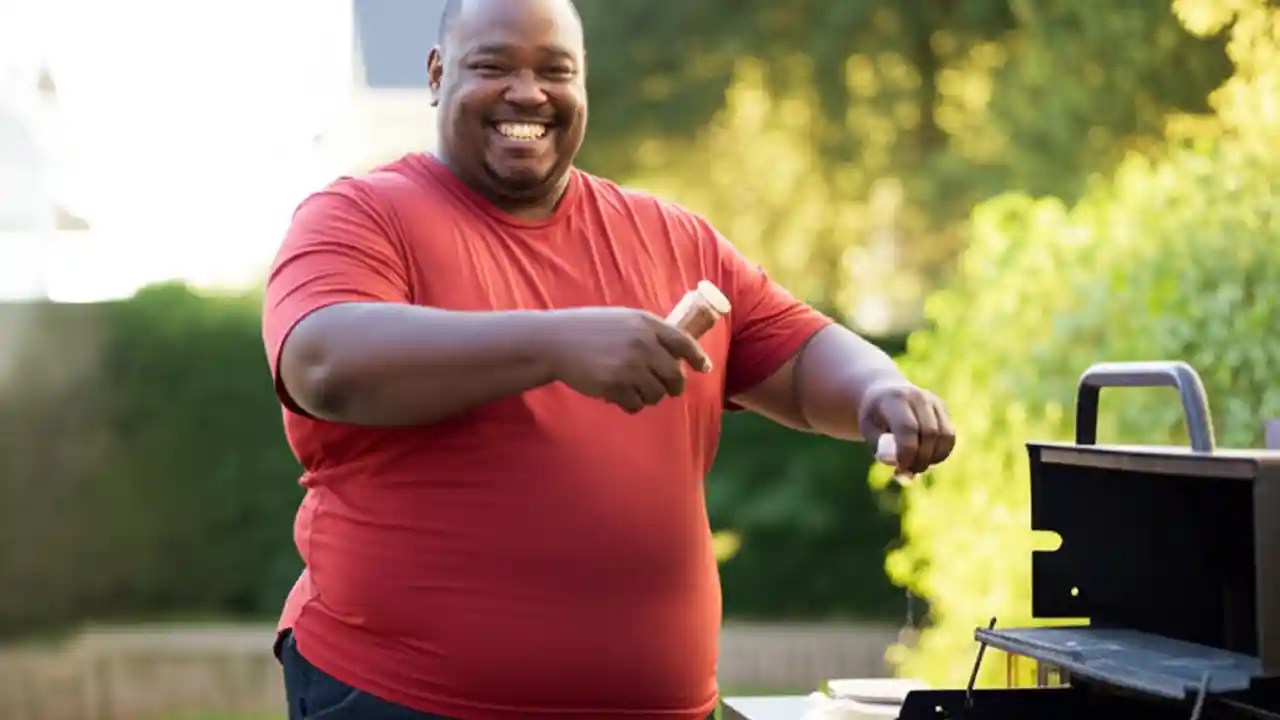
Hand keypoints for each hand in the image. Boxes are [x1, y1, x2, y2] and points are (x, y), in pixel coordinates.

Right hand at [542, 307, 712, 413]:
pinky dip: (631, 404)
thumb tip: (675, 353)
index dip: (696, 357)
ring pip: (657, 394)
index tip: (703, 368)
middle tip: (666, 389)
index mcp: (646, 324)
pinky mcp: (616, 386)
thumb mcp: (623, 319)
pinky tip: (618, 396)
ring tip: (633, 389)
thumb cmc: (589, 328)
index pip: (683, 342)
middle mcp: (642, 344)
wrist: (556, 342)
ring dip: (649, 396)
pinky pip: (637, 405)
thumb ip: (648, 332)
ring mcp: (630, 366)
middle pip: (674, 375)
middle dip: (673, 386)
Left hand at [860, 380, 954, 473]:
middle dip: (921, 458)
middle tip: (908, 471)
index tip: (900, 467)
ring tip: (917, 466)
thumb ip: (882, 449)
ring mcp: (933, 401)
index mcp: (894, 399)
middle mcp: (917, 397)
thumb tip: (903, 472)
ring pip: (944, 436)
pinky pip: (949, 436)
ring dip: (933, 458)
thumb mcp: (868, 431)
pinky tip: (927, 459)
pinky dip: (941, 453)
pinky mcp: (943, 409)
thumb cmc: (874, 417)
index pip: (908, 428)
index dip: (907, 452)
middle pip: (929, 433)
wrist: (884, 392)